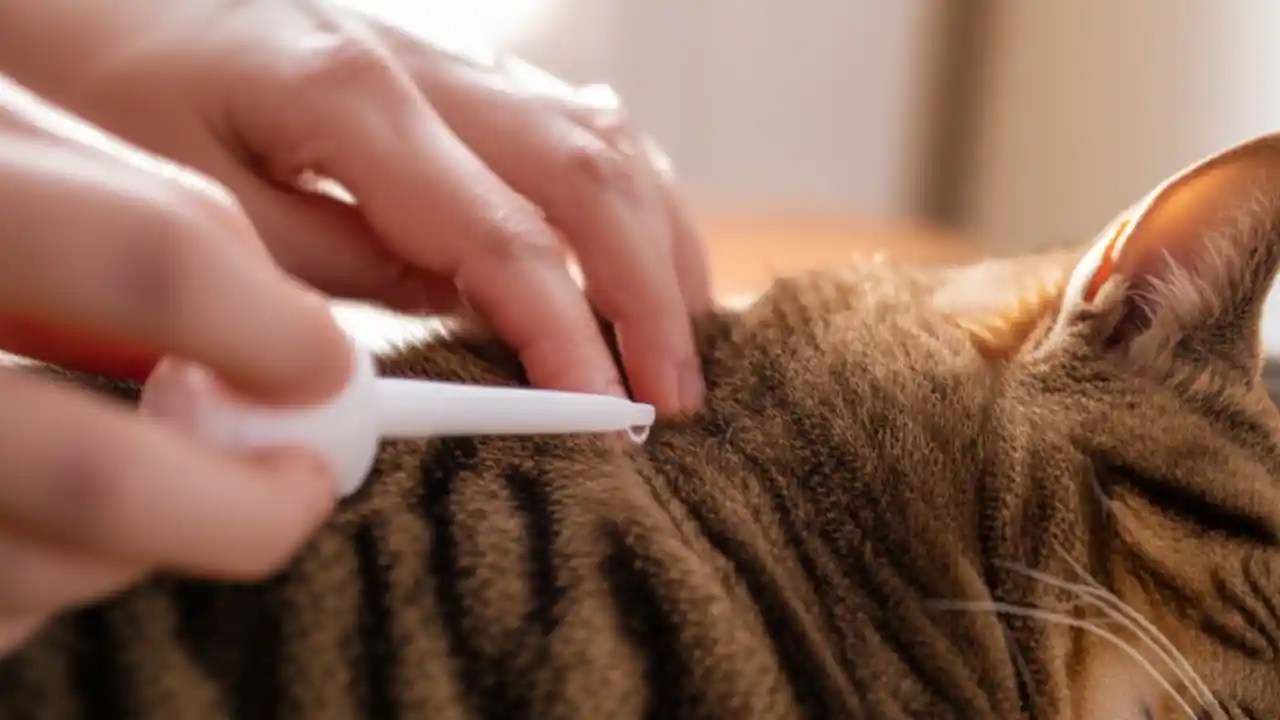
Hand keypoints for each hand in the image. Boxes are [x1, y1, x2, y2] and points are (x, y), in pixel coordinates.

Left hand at [0, 0, 709, 414]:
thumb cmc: (109, 96)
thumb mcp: (196, 211)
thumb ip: (334, 270)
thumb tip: (461, 313)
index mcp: (355, 101)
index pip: (508, 237)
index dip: (571, 337)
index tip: (607, 419)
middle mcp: (425, 66)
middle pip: (587, 176)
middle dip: (650, 295)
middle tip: (677, 395)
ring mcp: (447, 58)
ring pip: (601, 137)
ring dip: (660, 239)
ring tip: (686, 332)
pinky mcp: (450, 70)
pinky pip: (572, 121)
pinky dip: (628, 194)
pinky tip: (643, 245)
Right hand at [0, 76, 348, 654]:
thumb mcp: (10, 154)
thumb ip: (144, 222)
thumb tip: (301, 343)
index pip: (149, 256)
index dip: (269, 328)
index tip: (327, 370)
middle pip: (91, 474)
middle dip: (237, 508)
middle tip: (299, 491)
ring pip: (37, 569)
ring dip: (140, 544)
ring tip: (154, 485)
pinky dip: (53, 577)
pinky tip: (42, 516)